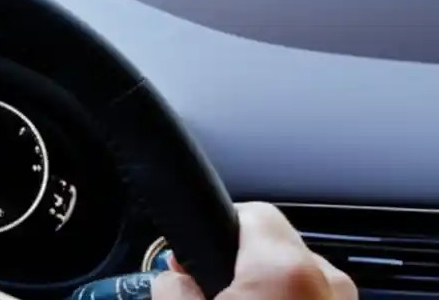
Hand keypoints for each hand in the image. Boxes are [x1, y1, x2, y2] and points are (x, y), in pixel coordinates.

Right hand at [154, 202, 356, 298]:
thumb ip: (173, 288)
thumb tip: (172, 281)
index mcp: (285, 270)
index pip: (253, 212)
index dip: (218, 230)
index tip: (199, 256)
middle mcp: (330, 283)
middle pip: (276, 247)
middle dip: (244, 266)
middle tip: (215, 295)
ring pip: (301, 279)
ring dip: (273, 291)